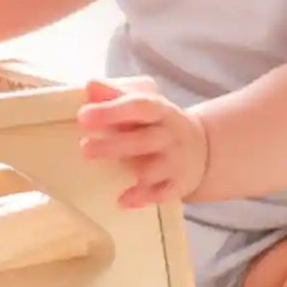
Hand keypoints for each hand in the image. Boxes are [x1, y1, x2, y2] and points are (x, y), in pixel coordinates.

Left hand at [77, 78, 208, 207]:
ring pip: (155, 170)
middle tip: (84, 148)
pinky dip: (142, 198)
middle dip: (114, 145)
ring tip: (101, 176)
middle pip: (144, 140)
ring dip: (130, 173)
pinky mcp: (179, 185)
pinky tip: (122, 201)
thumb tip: (91, 85)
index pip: (139, 106)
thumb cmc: (158, 122)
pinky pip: (162, 194)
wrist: (203, 148)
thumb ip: (116, 94)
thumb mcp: (144, 102)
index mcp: (160, 110)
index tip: (83, 116)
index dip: (111, 111)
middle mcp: (170, 135)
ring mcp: (176, 162)